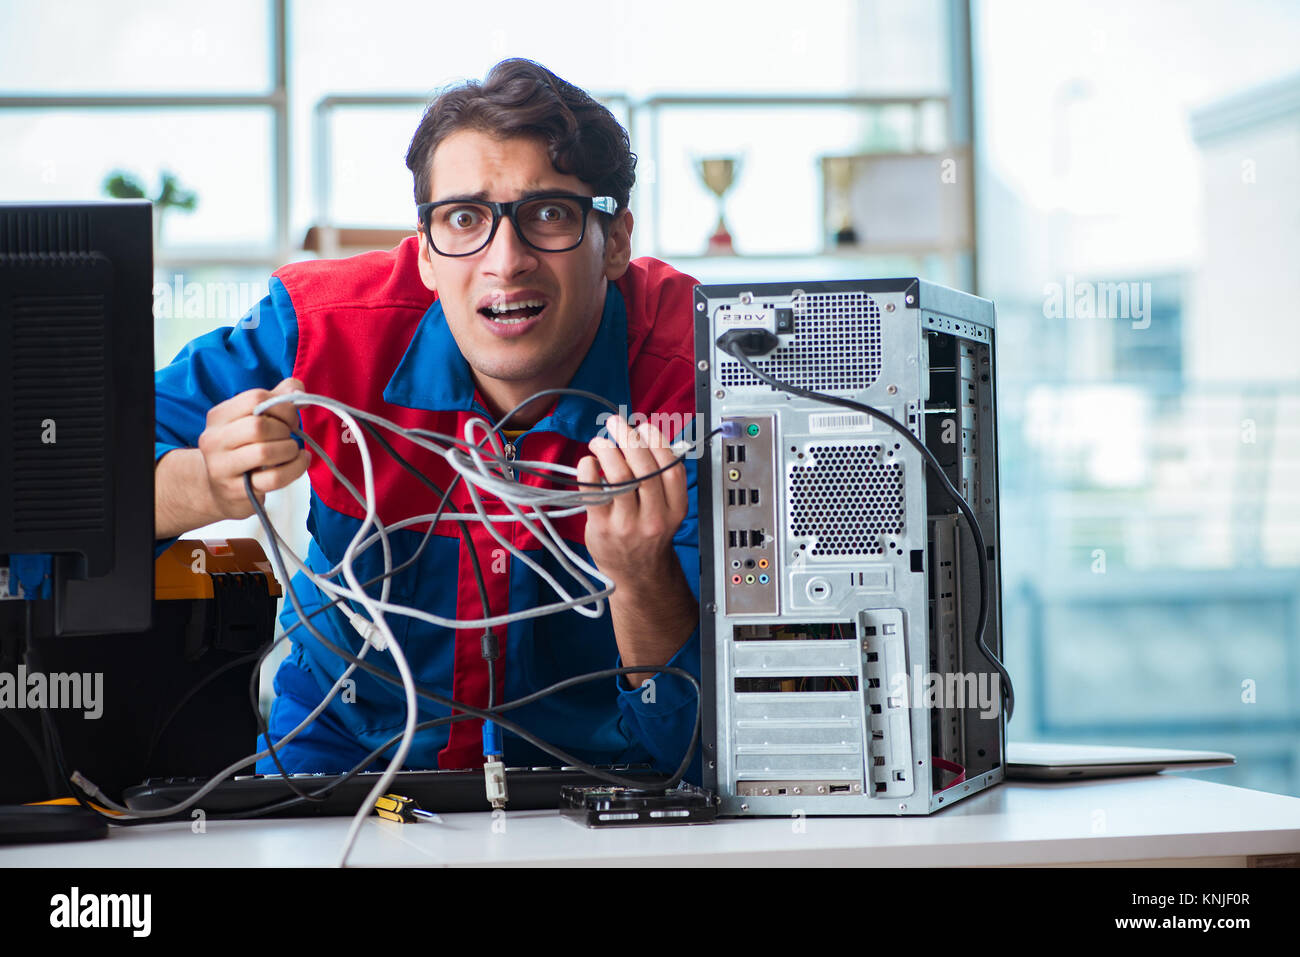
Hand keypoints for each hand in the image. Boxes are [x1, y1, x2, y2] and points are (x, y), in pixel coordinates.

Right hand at [195, 377, 310, 519]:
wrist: (220, 489)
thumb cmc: (243, 448)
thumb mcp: (252, 419)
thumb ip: (276, 398)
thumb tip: (298, 388)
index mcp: (218, 416)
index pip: (255, 398)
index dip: (282, 406)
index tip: (290, 418)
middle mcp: (214, 440)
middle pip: (259, 426)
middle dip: (285, 429)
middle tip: (289, 436)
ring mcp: (222, 467)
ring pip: (265, 452)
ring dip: (290, 450)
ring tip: (292, 451)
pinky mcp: (237, 490)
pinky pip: (275, 478)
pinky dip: (296, 468)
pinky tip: (300, 462)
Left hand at [577, 415, 687, 582]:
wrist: (636, 574)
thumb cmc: (647, 534)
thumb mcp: (667, 509)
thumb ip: (660, 478)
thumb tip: (644, 437)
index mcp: (675, 508)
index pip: (670, 467)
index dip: (657, 442)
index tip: (644, 428)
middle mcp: (654, 517)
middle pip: (643, 467)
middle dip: (628, 437)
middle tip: (616, 423)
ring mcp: (628, 524)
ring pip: (619, 476)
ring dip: (607, 450)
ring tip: (600, 442)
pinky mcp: (603, 528)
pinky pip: (593, 492)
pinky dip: (588, 470)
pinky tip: (588, 462)